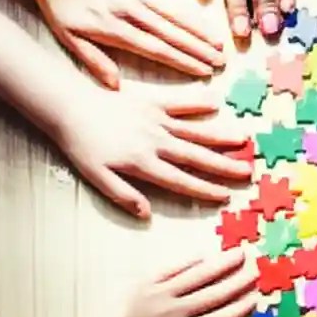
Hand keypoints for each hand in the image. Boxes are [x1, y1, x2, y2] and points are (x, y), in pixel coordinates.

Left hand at [22, 0, 224, 87]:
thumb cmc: (58, 4)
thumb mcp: (68, 36)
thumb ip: (93, 59)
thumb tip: (115, 84)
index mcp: (113, 27)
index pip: (156, 48)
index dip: (182, 60)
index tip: (203, 71)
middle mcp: (128, 8)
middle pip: (170, 31)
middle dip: (198, 47)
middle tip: (221, 59)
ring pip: (172, 11)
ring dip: (197, 26)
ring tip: (218, 40)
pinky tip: (199, 6)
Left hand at [57, 82, 251, 216]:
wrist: (69, 107)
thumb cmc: (81, 146)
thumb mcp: (98, 178)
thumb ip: (124, 195)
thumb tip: (147, 214)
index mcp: (144, 164)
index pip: (181, 180)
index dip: (205, 189)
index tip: (226, 196)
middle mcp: (156, 142)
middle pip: (196, 156)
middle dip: (223, 165)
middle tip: (247, 171)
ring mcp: (156, 120)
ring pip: (194, 130)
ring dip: (220, 137)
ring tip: (243, 141)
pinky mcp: (151, 102)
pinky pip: (179, 103)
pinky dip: (198, 103)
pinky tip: (217, 103)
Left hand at [86, 248, 257, 316]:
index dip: (237, 307)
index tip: (254, 297)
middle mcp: (175, 311)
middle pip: (213, 294)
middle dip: (236, 281)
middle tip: (256, 270)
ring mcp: (160, 294)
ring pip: (197, 277)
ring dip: (220, 265)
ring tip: (238, 254)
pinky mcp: (145, 284)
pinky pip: (172, 269)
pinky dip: (188, 262)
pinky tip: (203, 256)